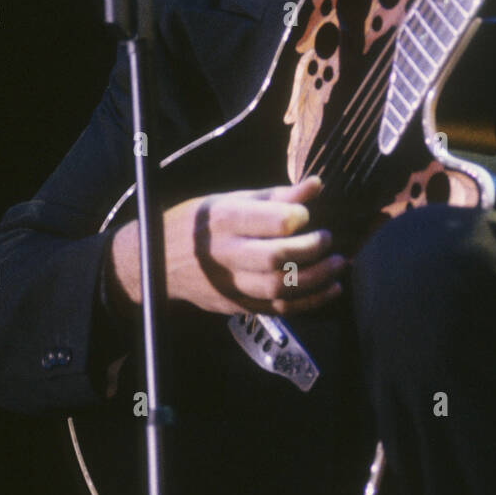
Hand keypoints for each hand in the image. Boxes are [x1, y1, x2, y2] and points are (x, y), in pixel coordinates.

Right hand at [108, 176, 345, 317]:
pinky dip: (311, 301)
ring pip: (280, 289)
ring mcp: (230, 285)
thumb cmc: (199, 222)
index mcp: (224, 220)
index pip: (266, 222)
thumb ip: (276, 196)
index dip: (294, 218)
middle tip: (328, 238)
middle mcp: (226, 254)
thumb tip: (316, 184)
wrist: (156, 263)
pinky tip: (332, 287)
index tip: (308, 215)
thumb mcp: (230, 199)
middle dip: (311, 249)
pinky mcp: (237, 307)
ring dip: (317, 278)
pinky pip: (279, 309)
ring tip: (339, 263)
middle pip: (275, 259)